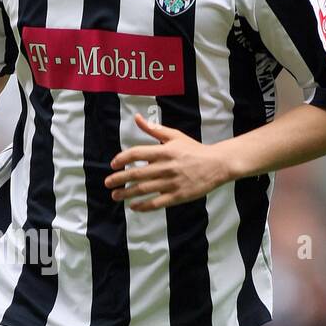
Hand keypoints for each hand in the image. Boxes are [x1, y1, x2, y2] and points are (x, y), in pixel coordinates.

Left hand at [104, 114, 230, 210]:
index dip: (122, 159)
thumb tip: (137, 118)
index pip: (137, 153)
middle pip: (137, 174)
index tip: (113, 164)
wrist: (217, 164)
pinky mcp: (178, 196)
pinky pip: (157, 203)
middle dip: (119, 179)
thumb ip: (154, 129)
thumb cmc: (194, 149)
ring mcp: (172, 183)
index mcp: (164, 151)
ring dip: (127, 193)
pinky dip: (143, 206)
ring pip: (144, 190)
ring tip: (115, 195)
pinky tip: (133, 206)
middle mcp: (166, 167)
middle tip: (108, 183)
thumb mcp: (175, 136)